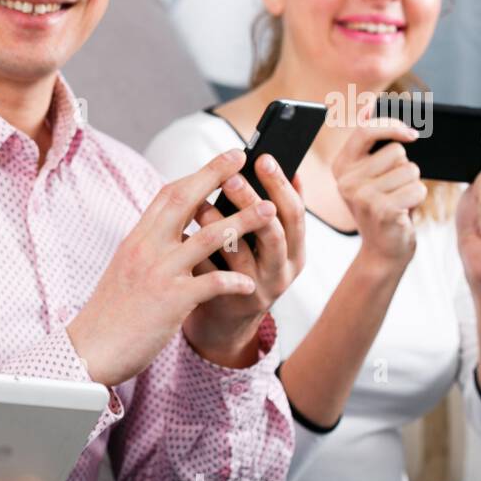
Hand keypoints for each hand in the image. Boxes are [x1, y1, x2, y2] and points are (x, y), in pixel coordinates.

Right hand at [67, 148, 276, 385]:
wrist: (89, 349)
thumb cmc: (110, 314)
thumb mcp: (125, 270)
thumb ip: (149, 248)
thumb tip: (174, 232)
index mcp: (136, 240)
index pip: (167, 195)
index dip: (196, 175)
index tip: (221, 161)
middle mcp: (146, 249)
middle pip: (184, 201)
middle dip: (216, 176)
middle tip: (244, 159)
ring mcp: (158, 273)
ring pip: (206, 237)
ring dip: (242, 221)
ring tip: (269, 210)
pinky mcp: (170, 301)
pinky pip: (211, 283)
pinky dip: (233, 281)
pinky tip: (248, 285)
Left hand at [183, 150, 305, 365]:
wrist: (228, 321)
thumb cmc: (247, 269)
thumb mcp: (271, 245)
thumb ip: (276, 213)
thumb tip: (290, 170)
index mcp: (295, 251)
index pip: (295, 213)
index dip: (280, 186)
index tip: (262, 158)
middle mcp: (281, 272)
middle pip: (273, 233)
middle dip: (252, 202)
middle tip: (230, 177)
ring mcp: (256, 290)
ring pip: (241, 254)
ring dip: (221, 225)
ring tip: (201, 203)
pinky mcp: (228, 303)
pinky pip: (211, 274)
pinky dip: (199, 252)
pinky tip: (184, 234)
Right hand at [332, 118, 424, 266]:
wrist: (383, 250)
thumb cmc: (382, 206)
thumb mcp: (370, 174)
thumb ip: (370, 141)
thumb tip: (367, 106)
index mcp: (341, 167)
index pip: (365, 130)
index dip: (391, 126)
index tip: (411, 135)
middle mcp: (346, 181)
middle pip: (396, 152)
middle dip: (405, 168)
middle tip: (392, 190)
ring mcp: (362, 196)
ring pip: (410, 170)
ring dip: (412, 185)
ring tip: (398, 201)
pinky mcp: (382, 210)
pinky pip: (417, 188)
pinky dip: (418, 199)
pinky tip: (404, 212)